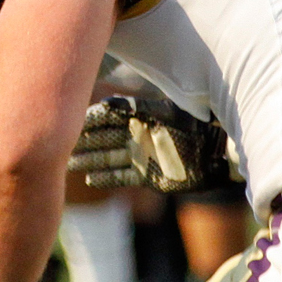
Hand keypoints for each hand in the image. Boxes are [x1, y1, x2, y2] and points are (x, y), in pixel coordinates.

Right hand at [70, 96, 232, 191]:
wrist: (221, 152)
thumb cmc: (197, 126)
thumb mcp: (167, 113)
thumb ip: (138, 108)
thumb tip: (108, 102)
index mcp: (143, 117)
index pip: (109, 116)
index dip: (91, 119)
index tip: (73, 121)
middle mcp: (140, 136)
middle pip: (104, 139)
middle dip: (84, 142)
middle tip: (60, 146)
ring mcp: (144, 157)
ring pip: (109, 159)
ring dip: (90, 161)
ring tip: (70, 165)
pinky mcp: (151, 177)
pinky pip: (123, 177)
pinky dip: (107, 179)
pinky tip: (91, 180)